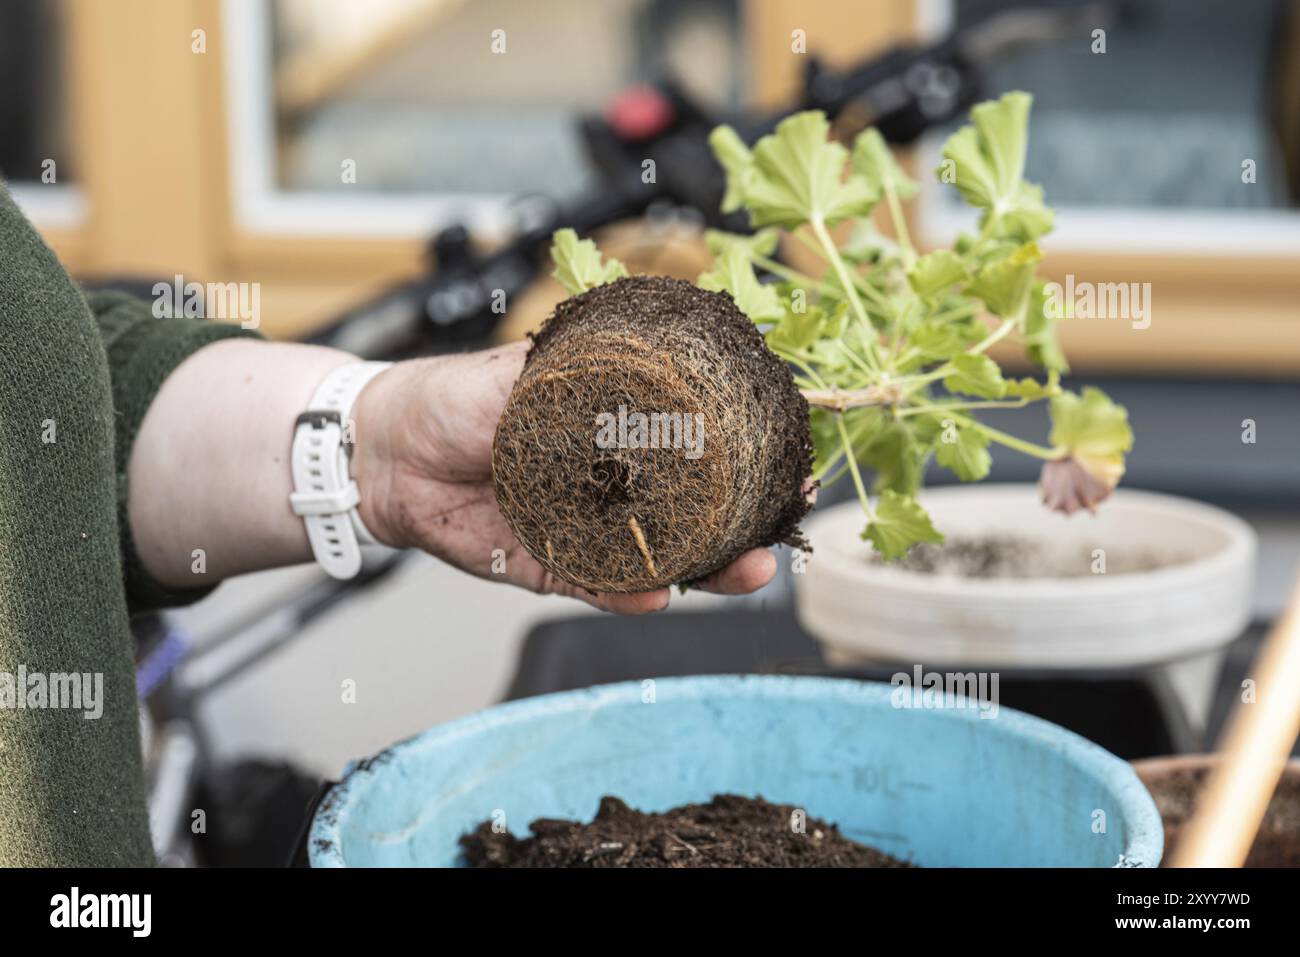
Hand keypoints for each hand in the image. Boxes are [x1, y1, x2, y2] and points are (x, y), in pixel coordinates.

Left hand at [350, 341, 778, 613]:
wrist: (387, 449)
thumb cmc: (455, 396)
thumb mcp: (525, 371)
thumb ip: (585, 375)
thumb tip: (658, 364)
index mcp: (616, 432)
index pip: (696, 448)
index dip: (746, 459)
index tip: (790, 463)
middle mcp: (611, 485)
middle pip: (692, 513)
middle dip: (743, 526)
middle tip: (780, 530)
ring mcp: (586, 528)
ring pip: (659, 558)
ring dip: (705, 569)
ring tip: (744, 571)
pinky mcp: (551, 566)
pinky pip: (598, 587)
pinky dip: (628, 594)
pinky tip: (659, 595)